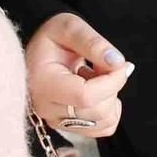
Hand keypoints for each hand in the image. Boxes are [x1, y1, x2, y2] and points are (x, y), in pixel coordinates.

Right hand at [27, 13, 133, 137]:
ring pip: (104, 123)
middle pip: (98, 111)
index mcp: (43, 83)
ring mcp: (56, 121)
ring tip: (96, 76)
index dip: (112, 81)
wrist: (37, 53)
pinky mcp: (68, 127)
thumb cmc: (51, 38)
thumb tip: (117, 63)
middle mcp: (47, 108)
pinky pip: (103, 129)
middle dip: (113, 86)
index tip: (119, 64)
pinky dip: (110, 110)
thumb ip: (93, 42)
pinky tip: (97, 91)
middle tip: (104, 64)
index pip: (86, 96)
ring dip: (111, 98)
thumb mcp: (69, 27)